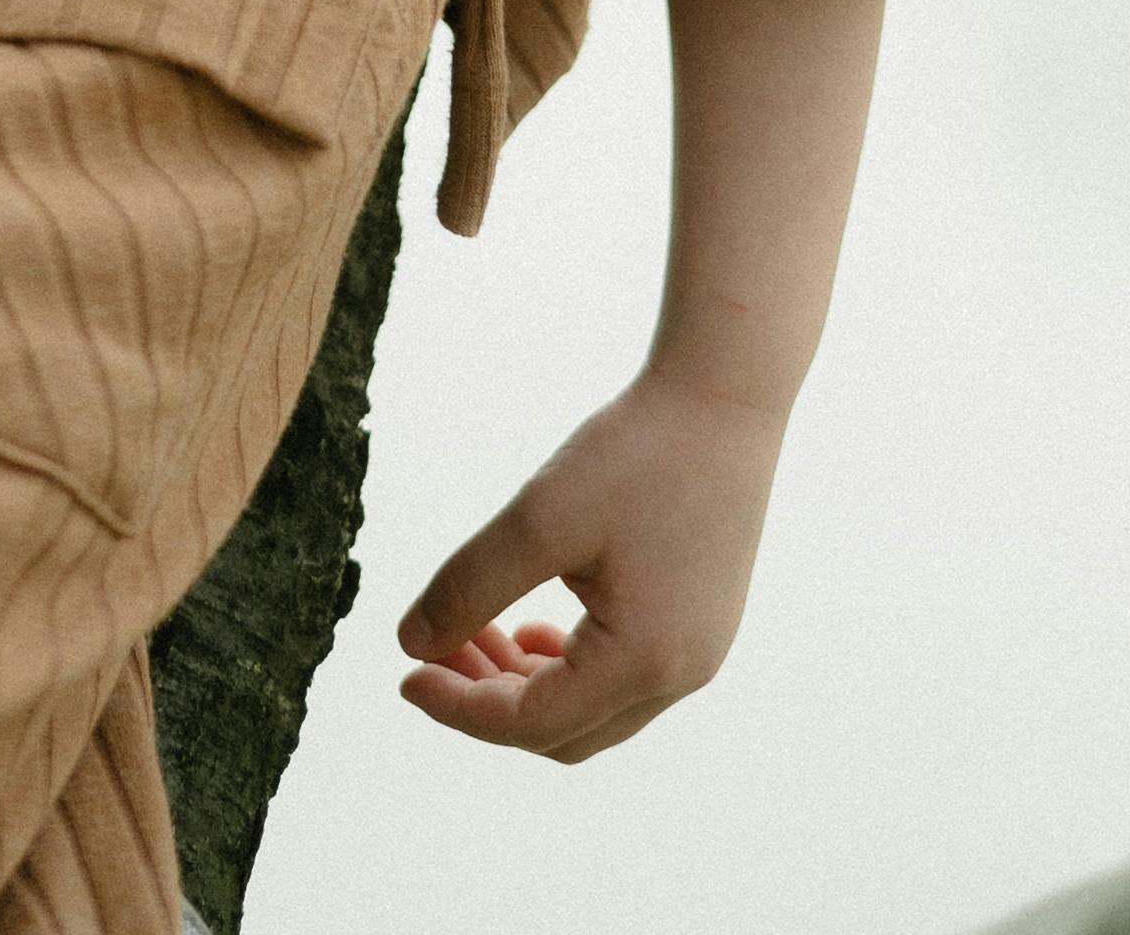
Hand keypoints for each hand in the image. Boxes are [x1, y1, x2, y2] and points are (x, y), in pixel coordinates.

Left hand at [394, 368, 786, 761]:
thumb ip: (470, 586)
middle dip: (489, 701)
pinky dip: (567, 668)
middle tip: (434, 650)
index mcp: (646, 662)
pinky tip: (529, 627)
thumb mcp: (540, 518)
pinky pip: (622, 679)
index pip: (532, 723)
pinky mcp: (699, 625)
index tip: (405, 675)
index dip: (459, 707)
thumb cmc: (637, 452)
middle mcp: (681, 676)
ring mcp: (698, 653)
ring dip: (525, 684)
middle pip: (564, 733)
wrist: (724, 397)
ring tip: (474, 633)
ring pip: (593, 710)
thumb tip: (410, 645)